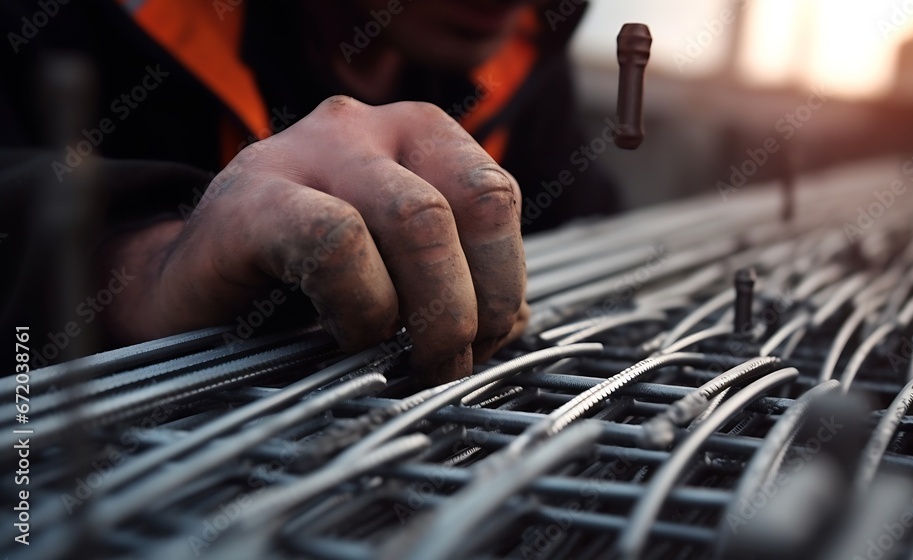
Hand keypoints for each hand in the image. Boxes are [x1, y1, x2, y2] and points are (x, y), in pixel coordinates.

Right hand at [102, 96, 528, 382]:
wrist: (186, 291)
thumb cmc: (305, 285)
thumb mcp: (399, 271)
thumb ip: (459, 281)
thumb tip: (508, 323)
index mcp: (416, 136)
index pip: (496, 197)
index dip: (504, 281)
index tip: (482, 340)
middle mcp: (366, 127)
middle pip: (472, 204)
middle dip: (475, 305)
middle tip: (446, 364)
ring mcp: (305, 152)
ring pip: (418, 220)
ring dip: (428, 313)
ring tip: (404, 361)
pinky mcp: (248, 199)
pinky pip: (337, 243)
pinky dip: (361, 305)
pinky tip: (346, 335)